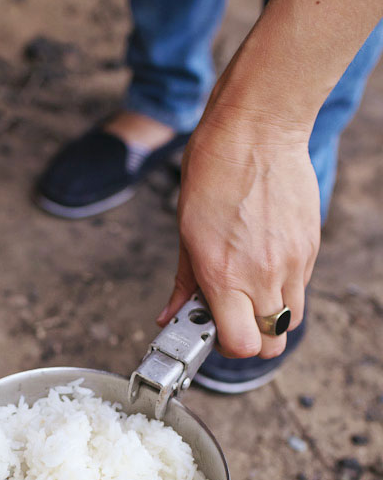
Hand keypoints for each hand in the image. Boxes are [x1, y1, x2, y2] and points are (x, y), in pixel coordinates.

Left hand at [157, 111, 320, 358]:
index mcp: (223, 275)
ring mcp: (291, 262)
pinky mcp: (309, 247)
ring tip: (251, 293)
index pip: (242, 345)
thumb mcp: (185, 233)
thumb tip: (170, 315)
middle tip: (235, 320)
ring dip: (271, 319)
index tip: (216, 333)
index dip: (229, 348)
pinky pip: (300, 287)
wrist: (255, 131)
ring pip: (291, 320)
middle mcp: (261, 275)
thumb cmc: (213, 174)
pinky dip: (284, 288)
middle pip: (272, 344)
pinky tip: (265, 263)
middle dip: (253, 341)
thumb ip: (183, 283)